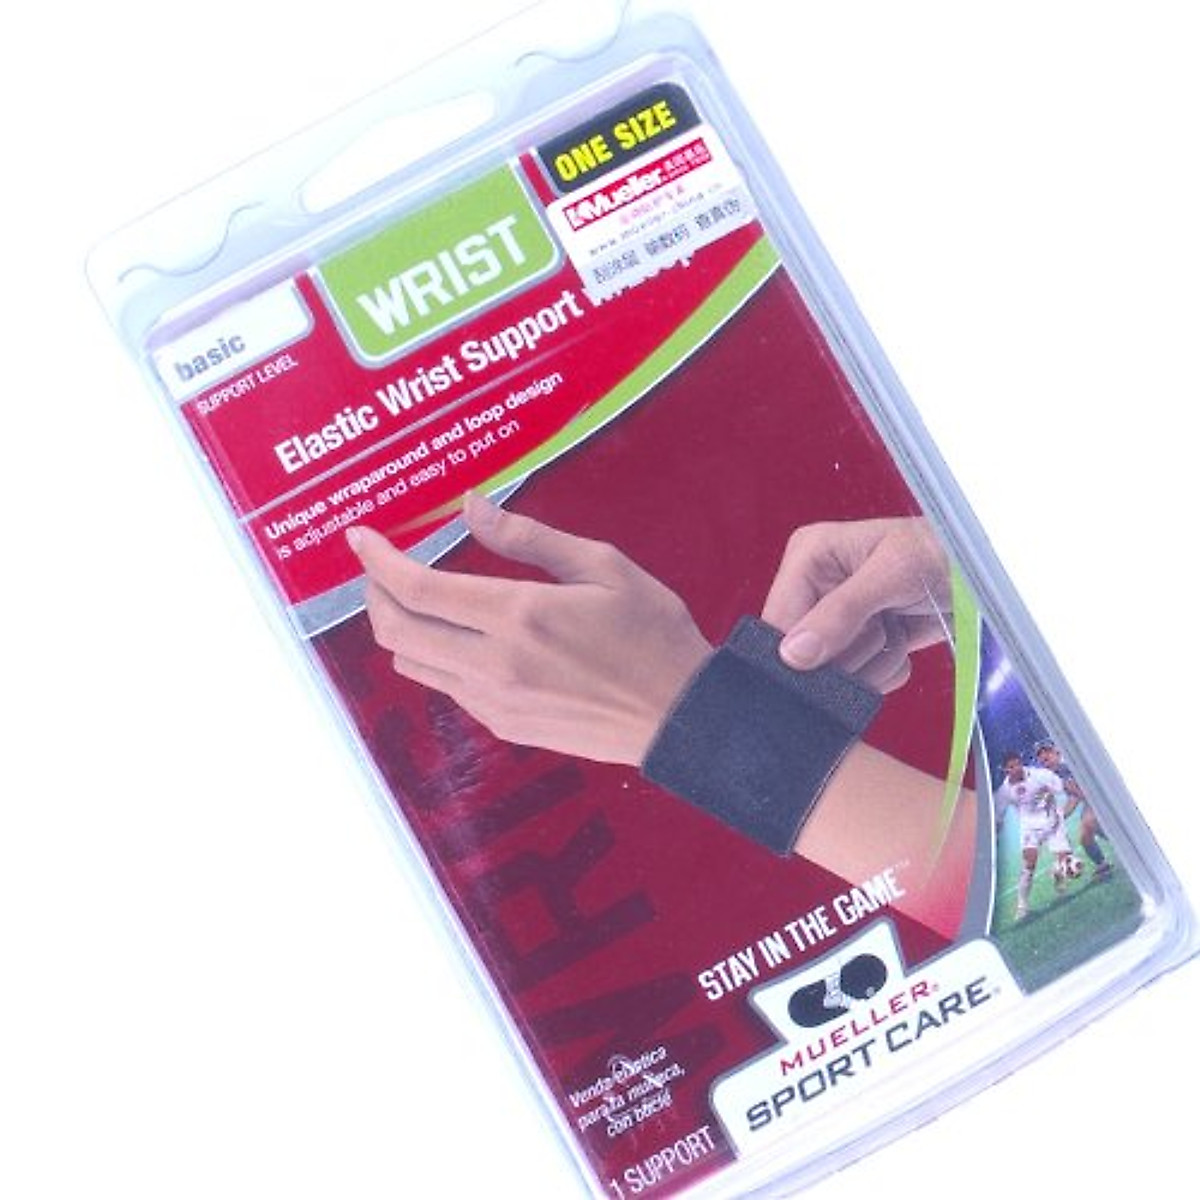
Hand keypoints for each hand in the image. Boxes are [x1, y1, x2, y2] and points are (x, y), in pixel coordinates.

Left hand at [347, 495, 711, 765]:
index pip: (417, 591)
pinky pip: (446, 687)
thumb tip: (473, 507)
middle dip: (374, 595)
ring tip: (417, 599)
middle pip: (397, 632)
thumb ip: (529, 537)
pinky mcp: (504, 725)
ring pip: (414, 663)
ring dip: (401, 627)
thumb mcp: (603, 568)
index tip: (358, 538)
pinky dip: (436, 655)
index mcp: (518, 617)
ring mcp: (494, 702)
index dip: (377, 561)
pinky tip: (460, 636)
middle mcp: (494, 665)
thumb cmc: (652, 635)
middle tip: (381, 567)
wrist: (680, 717)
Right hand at [762, 517, 950, 692]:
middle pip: (806, 654)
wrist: (986, 573)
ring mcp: (837, 618)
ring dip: (876, 658)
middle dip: (852, 651)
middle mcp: (816, 587)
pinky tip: (903, 637)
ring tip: (897, 625)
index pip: (778, 622)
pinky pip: (861, 678)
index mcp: (808, 557)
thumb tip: (793, 654)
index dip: (803, 650)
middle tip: (883, 625)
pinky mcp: (860, 641)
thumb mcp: (892, 574)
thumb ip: (840, 613)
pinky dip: (888, 667)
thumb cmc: (945, 551)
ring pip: (837, 671)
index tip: (835, 655)